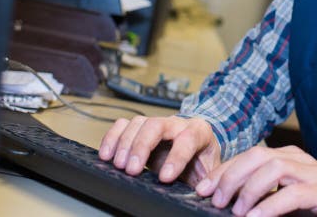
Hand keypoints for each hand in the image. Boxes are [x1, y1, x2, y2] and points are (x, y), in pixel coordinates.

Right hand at [98, 115, 220, 184]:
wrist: (197, 151)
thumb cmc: (202, 162)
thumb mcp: (210, 172)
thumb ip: (207, 180)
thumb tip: (201, 193)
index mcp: (199, 131)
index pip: (188, 138)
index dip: (176, 157)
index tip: (165, 178)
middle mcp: (177, 123)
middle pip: (157, 125)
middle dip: (142, 146)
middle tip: (132, 170)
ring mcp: (157, 123)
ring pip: (138, 123)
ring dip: (125, 144)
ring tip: (119, 165)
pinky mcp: (141, 128)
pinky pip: (124, 124)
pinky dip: (112, 137)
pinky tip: (106, 155)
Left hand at [195, 145, 316, 216]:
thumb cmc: (315, 210)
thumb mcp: (282, 199)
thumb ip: (260, 195)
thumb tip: (224, 200)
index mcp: (286, 157)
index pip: (248, 155)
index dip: (223, 171)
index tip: (202, 189)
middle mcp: (299, 160)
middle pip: (257, 156)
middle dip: (231, 177)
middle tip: (215, 201)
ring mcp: (314, 174)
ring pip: (274, 168)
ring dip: (249, 190)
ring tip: (237, 211)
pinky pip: (294, 193)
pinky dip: (271, 205)